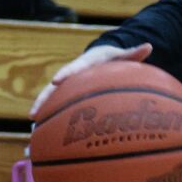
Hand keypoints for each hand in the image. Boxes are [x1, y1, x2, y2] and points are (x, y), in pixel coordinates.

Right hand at [28, 41, 151, 118]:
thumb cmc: (111, 58)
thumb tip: (149, 46)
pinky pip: (56, 107)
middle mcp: (70, 76)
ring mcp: (66, 87)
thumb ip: (133, 53)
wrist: (99, 56)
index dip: (65, 74)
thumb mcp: (122, 55)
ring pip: (50, 99)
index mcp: (83, 65)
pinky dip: (50, 119)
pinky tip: (44, 135)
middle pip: (53, 88)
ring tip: (32, 128)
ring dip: (41, 111)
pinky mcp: (67, 95)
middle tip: (34, 113)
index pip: (73, 69)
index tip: (57, 80)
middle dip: (43, 99)